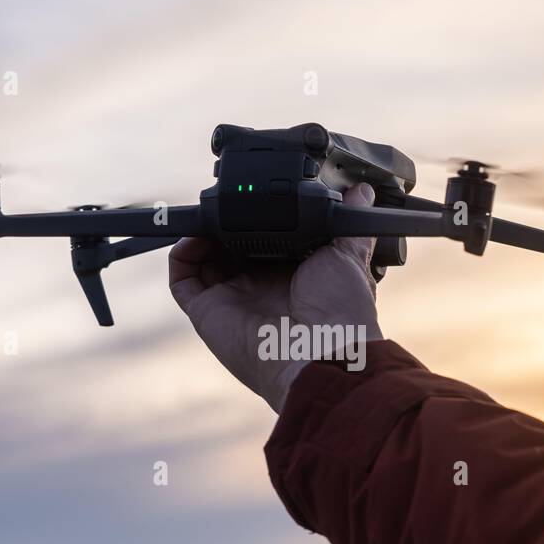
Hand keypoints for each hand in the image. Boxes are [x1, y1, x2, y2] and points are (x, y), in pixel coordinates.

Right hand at [169, 182, 383, 412]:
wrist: (320, 353)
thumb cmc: (341, 312)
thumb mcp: (350, 255)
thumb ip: (350, 220)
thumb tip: (362, 190)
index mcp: (293, 274)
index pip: (267, 240)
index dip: (259, 219)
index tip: (258, 196)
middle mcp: (259, 287)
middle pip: (230, 247)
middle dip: (226, 222)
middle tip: (230, 202)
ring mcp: (231, 299)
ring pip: (202, 259)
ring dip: (202, 233)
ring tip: (212, 215)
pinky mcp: (207, 311)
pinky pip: (182, 279)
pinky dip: (181, 253)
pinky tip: (195, 235)